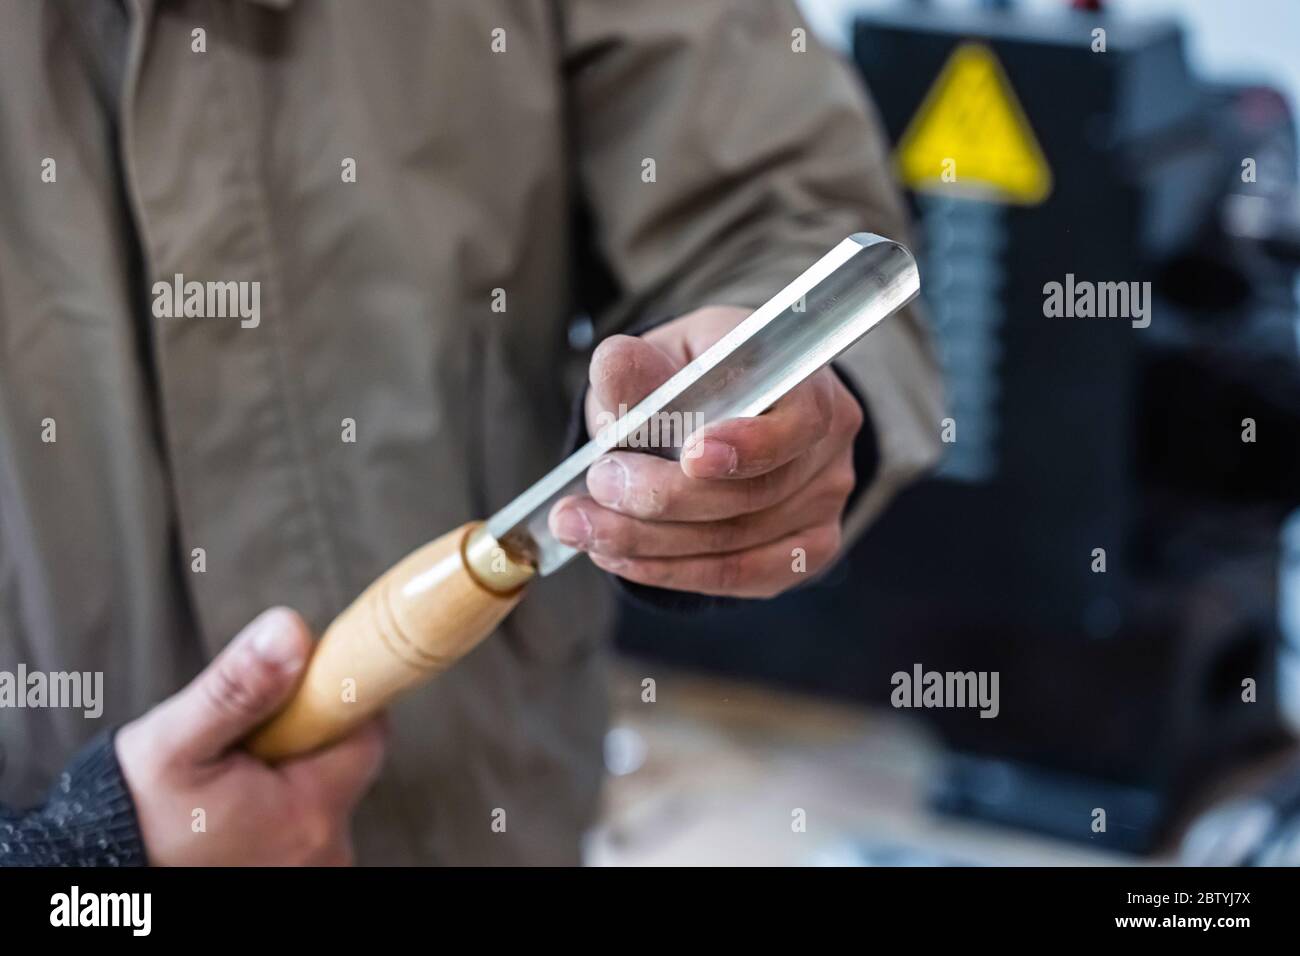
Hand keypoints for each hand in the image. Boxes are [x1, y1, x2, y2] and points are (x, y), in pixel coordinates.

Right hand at [115, 608, 386, 865]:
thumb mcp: (176, 740)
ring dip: (290, 762)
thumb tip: (290, 633)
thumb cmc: (132, 814)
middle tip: (245, 737)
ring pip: (325, 780)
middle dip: (303, 731)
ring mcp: (312, 862)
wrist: (98, 864)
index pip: (367, 728)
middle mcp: (326, 848)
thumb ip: (238, 687)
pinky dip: (280, 794)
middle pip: (346, 754)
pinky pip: (306, 810)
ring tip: (233, 770)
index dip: (332, 695)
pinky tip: (238, 796)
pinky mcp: (296, 866)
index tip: (295, 686)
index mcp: (311, 813)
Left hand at [548, 305, 862, 597]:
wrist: (708, 417)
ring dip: (648, 541)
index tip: (690, 455)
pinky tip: (620, 557)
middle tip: (598, 484)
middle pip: (757, 492)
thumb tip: (614, 363)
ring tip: (583, 526)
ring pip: (737, 542)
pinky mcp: (808, 551)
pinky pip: (739, 575)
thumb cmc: (688, 382)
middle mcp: (828, 442)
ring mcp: (825, 501)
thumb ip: (638, 369)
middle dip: (665, 497)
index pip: (802, 417)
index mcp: (805, 378)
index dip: (751, 443)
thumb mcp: (660, 361)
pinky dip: (670, 570)